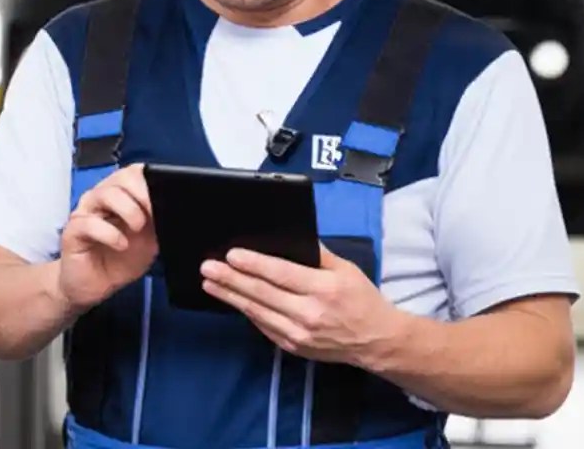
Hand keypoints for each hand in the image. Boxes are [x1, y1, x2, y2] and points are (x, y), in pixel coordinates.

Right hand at [57, 164, 157, 311]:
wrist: (93, 287)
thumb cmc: (119, 260)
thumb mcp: (149, 241)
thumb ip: (159, 222)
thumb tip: (177, 209)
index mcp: (121, 196)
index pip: (134, 173)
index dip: (151, 181)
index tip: (168, 198)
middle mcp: (101, 199)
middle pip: (121, 178)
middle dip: (142, 194)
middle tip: (153, 215)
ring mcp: (85, 213)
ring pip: (105, 194)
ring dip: (128, 210)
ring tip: (138, 228)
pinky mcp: (72, 231)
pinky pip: (89, 223)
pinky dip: (109, 233)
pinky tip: (120, 244)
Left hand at [200, 243, 405, 367]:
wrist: (376, 341)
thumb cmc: (361, 300)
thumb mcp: (346, 269)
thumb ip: (317, 254)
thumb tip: (290, 237)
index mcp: (324, 289)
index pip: (281, 274)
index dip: (254, 265)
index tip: (232, 255)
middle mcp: (309, 314)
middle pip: (262, 294)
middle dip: (231, 279)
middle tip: (208, 268)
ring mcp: (299, 334)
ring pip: (257, 312)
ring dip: (231, 296)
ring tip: (210, 283)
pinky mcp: (293, 347)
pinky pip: (263, 327)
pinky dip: (246, 312)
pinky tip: (233, 300)